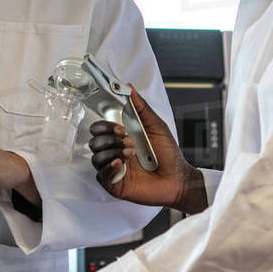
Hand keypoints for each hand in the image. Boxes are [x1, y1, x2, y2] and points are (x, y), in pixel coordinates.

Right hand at [88, 86, 206, 213]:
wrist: (178, 179)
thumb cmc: (169, 155)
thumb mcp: (156, 126)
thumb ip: (141, 107)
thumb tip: (128, 87)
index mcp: (120, 138)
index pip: (99, 128)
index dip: (105, 126)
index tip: (120, 127)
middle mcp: (114, 152)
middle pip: (94, 141)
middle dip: (109, 139)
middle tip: (128, 141)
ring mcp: (113, 169)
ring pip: (96, 157)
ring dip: (112, 152)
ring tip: (131, 153)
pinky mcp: (114, 184)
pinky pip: (101, 175)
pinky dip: (110, 168)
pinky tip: (122, 164)